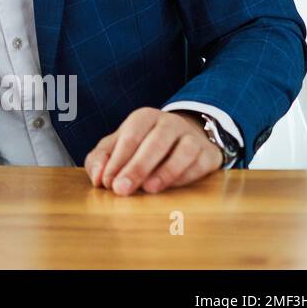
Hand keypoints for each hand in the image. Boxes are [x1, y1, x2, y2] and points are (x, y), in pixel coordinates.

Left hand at [85, 108, 225, 194]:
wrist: (185, 139)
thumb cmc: (143, 146)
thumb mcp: (118, 147)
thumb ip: (100, 159)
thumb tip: (98, 178)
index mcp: (143, 118)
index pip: (129, 137)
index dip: (117, 160)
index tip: (107, 182)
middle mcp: (169, 123)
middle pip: (154, 143)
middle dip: (136, 168)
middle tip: (121, 189)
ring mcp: (191, 137)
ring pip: (182, 151)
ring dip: (165, 171)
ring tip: (149, 188)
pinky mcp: (208, 153)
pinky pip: (199, 164)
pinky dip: (185, 177)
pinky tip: (170, 187)